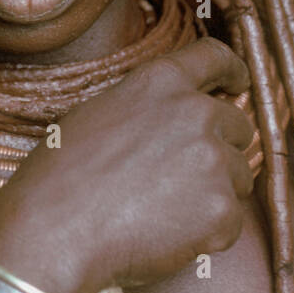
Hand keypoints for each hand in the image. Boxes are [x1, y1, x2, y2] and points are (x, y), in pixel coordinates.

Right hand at [0, 36, 255, 292]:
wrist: (55, 232)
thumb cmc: (63, 177)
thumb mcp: (100, 113)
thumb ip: (149, 106)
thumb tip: (175, 118)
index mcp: (161, 82)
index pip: (215, 57)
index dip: (232, 71)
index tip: (238, 84)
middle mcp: (195, 112)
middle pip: (238, 126)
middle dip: (221, 150)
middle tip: (182, 179)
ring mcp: (213, 160)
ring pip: (237, 177)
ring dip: (212, 194)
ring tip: (161, 211)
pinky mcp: (221, 208)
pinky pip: (230, 223)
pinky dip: (207, 235)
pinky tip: (164, 236)